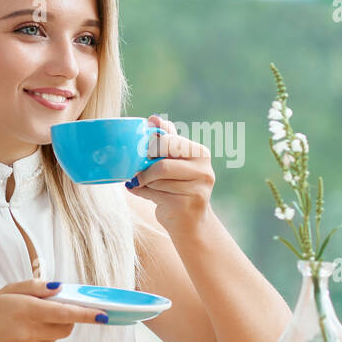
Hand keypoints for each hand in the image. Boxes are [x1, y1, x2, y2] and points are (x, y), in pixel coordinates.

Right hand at [0, 279, 109, 341]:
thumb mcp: (6, 293)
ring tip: (27, 324)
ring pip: (56, 336)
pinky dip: (40, 339)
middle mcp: (31, 331)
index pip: (66, 312)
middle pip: (67, 326)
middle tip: (53, 311)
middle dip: (68, 318)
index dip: (87, 314)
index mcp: (27, 310)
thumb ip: (34, 287)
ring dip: (51, 328)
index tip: (103, 314)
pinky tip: (20, 337)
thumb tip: (59, 287)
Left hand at [125, 114, 215, 235]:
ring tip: (142, 183)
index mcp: (200, 153)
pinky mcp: (187, 205)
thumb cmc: (179, 187)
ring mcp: (197, 188)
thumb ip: (166, 139)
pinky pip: (155, 194)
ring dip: (144, 182)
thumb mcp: (174, 161)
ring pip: (156, 180)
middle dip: (145, 168)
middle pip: (162, 164)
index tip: (143, 154)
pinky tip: (144, 192)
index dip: (150, 147)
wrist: (191, 224)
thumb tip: (153, 118)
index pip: (169, 141)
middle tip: (138, 170)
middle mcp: (203, 170)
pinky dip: (143, 193)